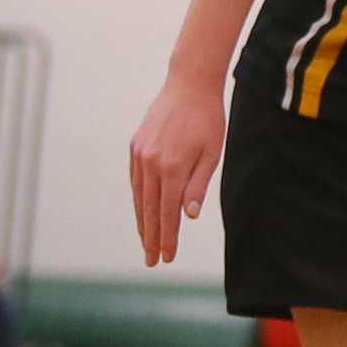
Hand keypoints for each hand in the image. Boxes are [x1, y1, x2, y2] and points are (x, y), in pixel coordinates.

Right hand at [128, 74, 222, 265]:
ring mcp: (140, 156)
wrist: (188, 86)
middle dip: (151, 238)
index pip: (167, 213)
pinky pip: (135, 181)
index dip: (168, 237)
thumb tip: (188, 216)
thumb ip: (198, 185)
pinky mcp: (134, 148)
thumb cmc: (208, 120)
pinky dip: (137, 200)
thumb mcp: (212, 152)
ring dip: (142, 222)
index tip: (166, 258)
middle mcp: (151, 164)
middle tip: (152, 260)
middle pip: (149, 210)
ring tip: (146, 242)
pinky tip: (141, 213)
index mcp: (173, 168)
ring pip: (138, 198)